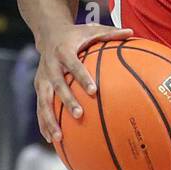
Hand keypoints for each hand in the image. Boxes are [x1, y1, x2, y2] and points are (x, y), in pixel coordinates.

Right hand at [34, 23, 133, 142]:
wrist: (48, 32)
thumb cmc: (76, 33)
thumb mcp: (92, 29)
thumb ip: (110, 33)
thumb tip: (132, 32)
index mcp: (64, 51)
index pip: (73, 65)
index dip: (82, 77)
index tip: (93, 90)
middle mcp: (50, 66)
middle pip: (57, 85)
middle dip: (67, 100)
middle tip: (79, 115)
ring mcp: (42, 78)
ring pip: (43, 101)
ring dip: (49, 120)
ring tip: (59, 138)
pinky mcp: (39, 87)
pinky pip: (40, 108)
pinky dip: (44, 123)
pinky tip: (51, 140)